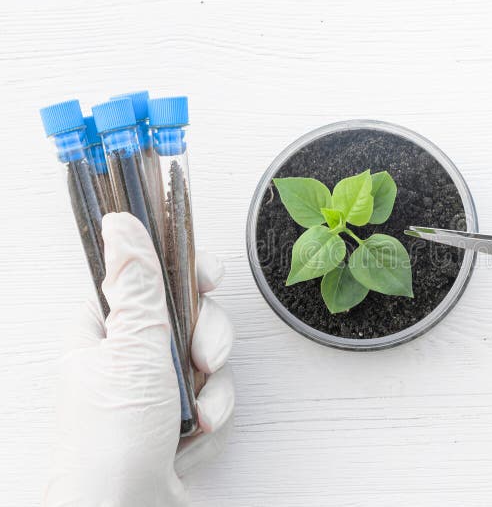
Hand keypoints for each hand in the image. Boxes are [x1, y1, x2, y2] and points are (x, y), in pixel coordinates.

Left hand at [45, 213, 234, 505]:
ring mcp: (154, 389)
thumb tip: (125, 225)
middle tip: (201, 356)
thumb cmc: (110, 443)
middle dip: (206, 338)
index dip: (179, 272)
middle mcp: (128, 356)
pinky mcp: (178, 417)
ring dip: (212, 384)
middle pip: (186, 317)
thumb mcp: (131, 351)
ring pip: (206, 357)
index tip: (206, 275)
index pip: (144, 278)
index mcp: (102, 332)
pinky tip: (195, 432)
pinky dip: (211, 414)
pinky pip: (213, 394)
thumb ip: (137, 286)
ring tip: (196, 408)